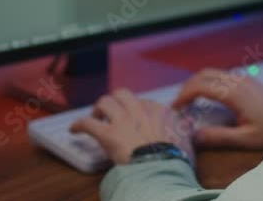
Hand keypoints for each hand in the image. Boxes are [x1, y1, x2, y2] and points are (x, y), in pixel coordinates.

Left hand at [69, 88, 194, 165]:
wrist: (161, 168)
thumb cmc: (174, 157)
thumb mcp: (185, 140)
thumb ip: (185, 129)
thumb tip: (188, 124)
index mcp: (158, 111)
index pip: (144, 102)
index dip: (136, 109)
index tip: (133, 118)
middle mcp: (138, 110)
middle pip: (121, 94)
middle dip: (114, 101)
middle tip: (111, 112)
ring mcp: (122, 120)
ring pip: (104, 103)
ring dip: (98, 110)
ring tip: (96, 118)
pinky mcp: (107, 133)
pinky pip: (87, 123)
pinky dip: (78, 125)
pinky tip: (74, 130)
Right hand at [172, 68, 262, 149]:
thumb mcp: (247, 138)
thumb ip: (219, 137)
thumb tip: (194, 136)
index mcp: (233, 91)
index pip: (199, 86)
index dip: (183, 95)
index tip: (174, 108)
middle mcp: (237, 80)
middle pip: (204, 74)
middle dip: (187, 86)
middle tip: (179, 103)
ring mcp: (245, 78)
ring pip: (214, 72)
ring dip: (199, 83)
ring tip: (192, 101)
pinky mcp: (251, 81)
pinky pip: (224, 75)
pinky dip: (210, 82)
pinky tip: (213, 98)